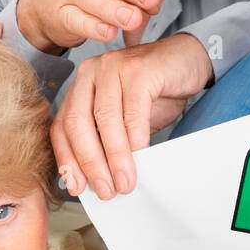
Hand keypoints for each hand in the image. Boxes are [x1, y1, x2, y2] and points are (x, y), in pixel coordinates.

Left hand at [51, 32, 212, 198]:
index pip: (63, 126)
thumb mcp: (125, 118)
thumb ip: (109, 140)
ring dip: (115, 157)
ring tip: (124, 182)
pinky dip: (136, 139)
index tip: (77, 187)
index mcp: (81, 86)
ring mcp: (114, 67)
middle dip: (90, 163)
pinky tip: (141, 157)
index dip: (68, 159)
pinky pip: (133, 111)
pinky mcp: (139, 69)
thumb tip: (99, 179)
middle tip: (105, 190)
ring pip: (105, 119)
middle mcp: (91, 72)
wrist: (187, 59)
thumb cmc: (155, 91)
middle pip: (78, 123)